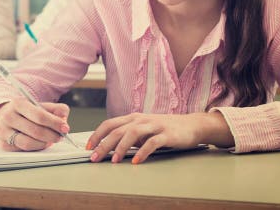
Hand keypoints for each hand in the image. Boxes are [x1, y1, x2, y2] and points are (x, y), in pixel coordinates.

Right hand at [0, 97, 70, 150]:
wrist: (4, 117)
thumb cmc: (26, 112)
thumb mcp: (39, 106)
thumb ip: (55, 109)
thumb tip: (64, 117)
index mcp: (18, 103)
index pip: (39, 115)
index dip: (54, 123)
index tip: (65, 128)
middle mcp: (8, 117)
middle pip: (35, 131)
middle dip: (52, 135)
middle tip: (60, 137)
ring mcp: (3, 132)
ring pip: (29, 143)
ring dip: (44, 144)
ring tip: (50, 140)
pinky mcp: (3, 144)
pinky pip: (23, 150)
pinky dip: (35, 148)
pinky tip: (40, 143)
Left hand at [86, 112, 231, 163]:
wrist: (191, 125)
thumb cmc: (164, 129)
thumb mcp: (144, 130)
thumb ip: (129, 136)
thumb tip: (110, 147)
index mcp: (133, 118)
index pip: (110, 124)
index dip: (97, 135)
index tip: (88, 147)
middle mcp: (141, 119)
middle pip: (117, 130)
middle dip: (103, 144)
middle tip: (94, 157)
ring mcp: (154, 125)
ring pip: (132, 133)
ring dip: (121, 147)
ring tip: (114, 160)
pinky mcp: (167, 134)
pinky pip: (152, 142)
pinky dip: (142, 152)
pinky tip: (136, 161)